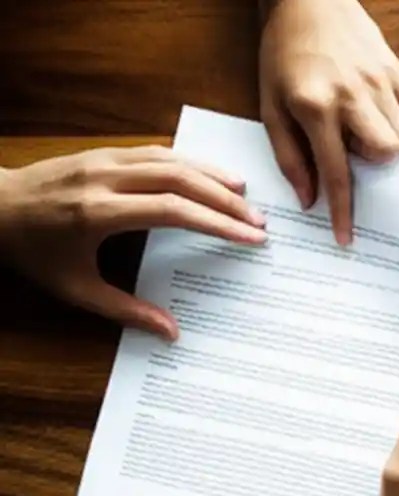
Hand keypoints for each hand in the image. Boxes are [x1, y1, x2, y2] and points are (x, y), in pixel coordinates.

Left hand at [0, 146, 265, 339]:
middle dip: (225, 200)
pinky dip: (189, 162)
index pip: (172, 210)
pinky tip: (210, 176)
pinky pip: (156, 151)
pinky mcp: (104, 152)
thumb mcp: (74, 289)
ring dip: (213, 175)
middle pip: (180, 179)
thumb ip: (125, 310)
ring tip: (245, 195)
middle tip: (258, 220)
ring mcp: (104, 160)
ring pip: (172, 159)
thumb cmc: (32, 252)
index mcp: (98, 213)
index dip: (216, 223)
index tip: (249, 237)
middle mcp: (105, 179)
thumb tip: (171, 333)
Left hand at [259, 0, 398, 245]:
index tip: (347, 238)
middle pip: (386, 153)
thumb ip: (289, 155)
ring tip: (386, 162)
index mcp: (315, 107)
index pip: (336, 172)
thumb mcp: (269, 104)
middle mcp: (353, 97)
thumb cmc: (284, 54)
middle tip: (365, 174)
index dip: (344, 210)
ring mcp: (382, 84)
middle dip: (379, 173)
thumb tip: (309, 199)